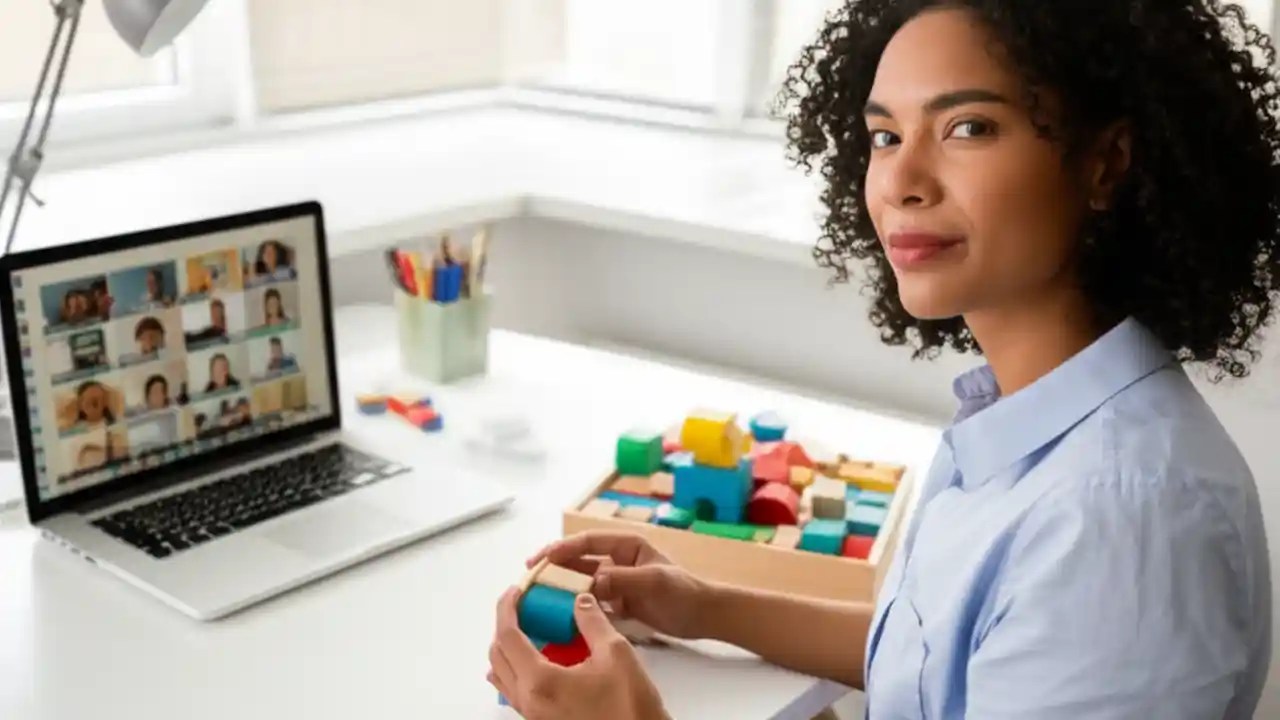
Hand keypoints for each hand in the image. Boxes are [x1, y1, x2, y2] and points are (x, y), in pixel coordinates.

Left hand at [489, 588, 666, 719]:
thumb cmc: (629, 706)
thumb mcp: (616, 653)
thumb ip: (592, 621)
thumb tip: (579, 600)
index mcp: (540, 681)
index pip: (508, 636)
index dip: (507, 608)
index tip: (516, 590)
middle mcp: (528, 700)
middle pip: (498, 655)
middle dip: (506, 625)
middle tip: (524, 606)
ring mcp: (532, 715)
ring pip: (503, 675)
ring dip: (510, 647)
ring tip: (531, 628)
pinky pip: (515, 691)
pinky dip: (517, 668)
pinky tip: (537, 658)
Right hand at [527, 531, 710, 639]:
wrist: (704, 615)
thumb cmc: (684, 591)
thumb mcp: (654, 581)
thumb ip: (622, 579)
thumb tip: (591, 582)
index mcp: (626, 546)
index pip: (587, 542)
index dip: (562, 548)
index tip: (540, 559)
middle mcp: (618, 561)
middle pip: (580, 561)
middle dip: (555, 568)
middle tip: (529, 578)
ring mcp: (618, 582)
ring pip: (583, 582)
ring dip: (563, 588)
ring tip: (538, 597)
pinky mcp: (620, 603)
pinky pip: (593, 602)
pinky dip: (577, 607)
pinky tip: (560, 616)